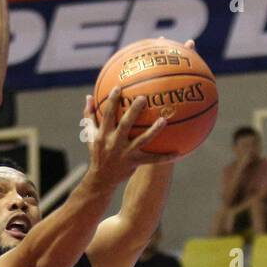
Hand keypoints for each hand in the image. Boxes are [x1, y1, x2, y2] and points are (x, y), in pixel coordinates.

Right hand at [84, 39, 197, 180]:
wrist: (101, 178)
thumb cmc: (97, 152)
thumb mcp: (90, 135)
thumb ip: (89, 116)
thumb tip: (89, 96)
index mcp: (103, 134)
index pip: (107, 115)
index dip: (112, 101)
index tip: (118, 88)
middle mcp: (115, 142)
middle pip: (125, 124)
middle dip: (133, 111)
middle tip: (143, 98)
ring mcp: (126, 153)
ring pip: (142, 140)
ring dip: (153, 130)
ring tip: (164, 120)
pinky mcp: (135, 162)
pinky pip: (152, 159)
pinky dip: (165, 157)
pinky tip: (178, 152)